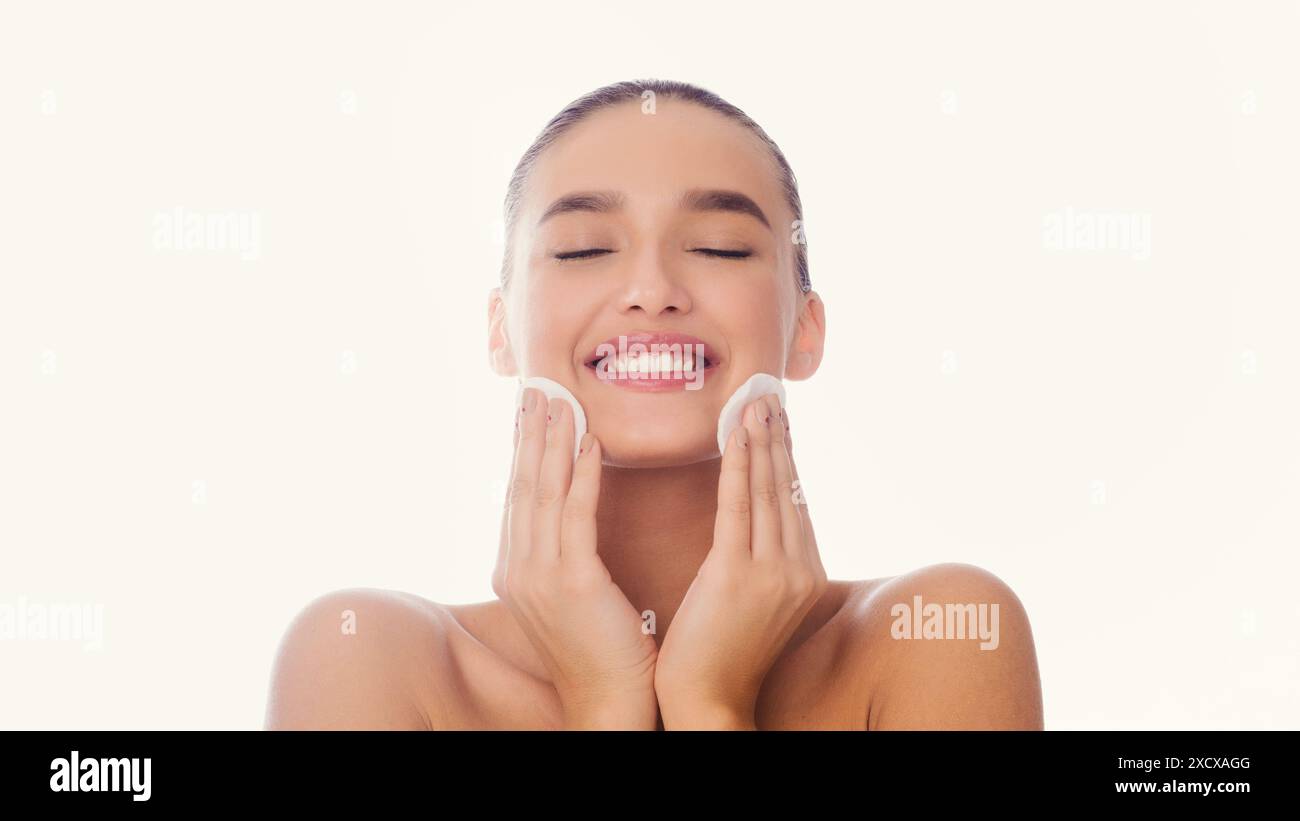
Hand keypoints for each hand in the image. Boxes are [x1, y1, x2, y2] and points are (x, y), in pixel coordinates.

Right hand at [492, 387, 659, 728]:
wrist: (610, 703)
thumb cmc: (604, 649)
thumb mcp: (572, 594)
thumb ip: (564, 552)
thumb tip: (571, 512)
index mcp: (514, 570)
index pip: (518, 495)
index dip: (524, 448)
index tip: (531, 409)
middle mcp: (516, 569)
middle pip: (522, 485)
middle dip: (530, 432)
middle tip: (536, 385)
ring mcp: (538, 576)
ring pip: (543, 492)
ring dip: (553, 439)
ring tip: (560, 397)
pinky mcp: (571, 583)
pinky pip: (576, 514)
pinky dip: (580, 474)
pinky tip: (589, 441)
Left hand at [654, 393, 826, 728]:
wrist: (707, 700)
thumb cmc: (720, 652)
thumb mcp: (753, 601)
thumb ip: (761, 561)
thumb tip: (754, 523)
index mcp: (804, 575)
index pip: (795, 501)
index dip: (785, 456)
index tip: (777, 419)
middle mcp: (799, 570)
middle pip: (788, 488)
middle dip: (777, 437)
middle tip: (769, 393)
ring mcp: (774, 573)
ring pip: (769, 489)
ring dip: (760, 439)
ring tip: (754, 400)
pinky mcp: (739, 576)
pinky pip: (740, 505)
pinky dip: (739, 463)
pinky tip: (735, 433)